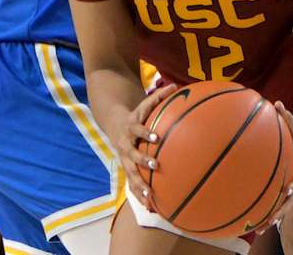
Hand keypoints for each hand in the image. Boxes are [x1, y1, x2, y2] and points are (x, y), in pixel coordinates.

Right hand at [118, 84, 176, 208]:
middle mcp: (125, 145)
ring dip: (139, 185)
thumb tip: (177, 85)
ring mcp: (124, 159)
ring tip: (150, 196)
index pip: (137, 130)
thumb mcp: (145, 104)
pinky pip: (132, 184)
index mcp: (131, 128)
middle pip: (132, 155)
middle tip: (155, 165)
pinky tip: (150, 207)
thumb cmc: (138, 115)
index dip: (145, 133)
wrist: (115, 126)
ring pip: (130, 174)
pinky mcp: (126, 169)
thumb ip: (160, 96)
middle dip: (142, 161)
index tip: (156, 137)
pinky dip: (140, 195)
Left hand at [265, 101, 292, 229]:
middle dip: (282, 211)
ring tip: (260, 229)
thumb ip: (287, 116)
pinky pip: (281, 202)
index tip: (289, 189)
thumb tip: (277, 102)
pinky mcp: (289, 189)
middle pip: (292, 199)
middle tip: (271, 220)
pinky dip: (271, 211)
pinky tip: (258, 221)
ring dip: (275, 217)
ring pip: (286, 206)